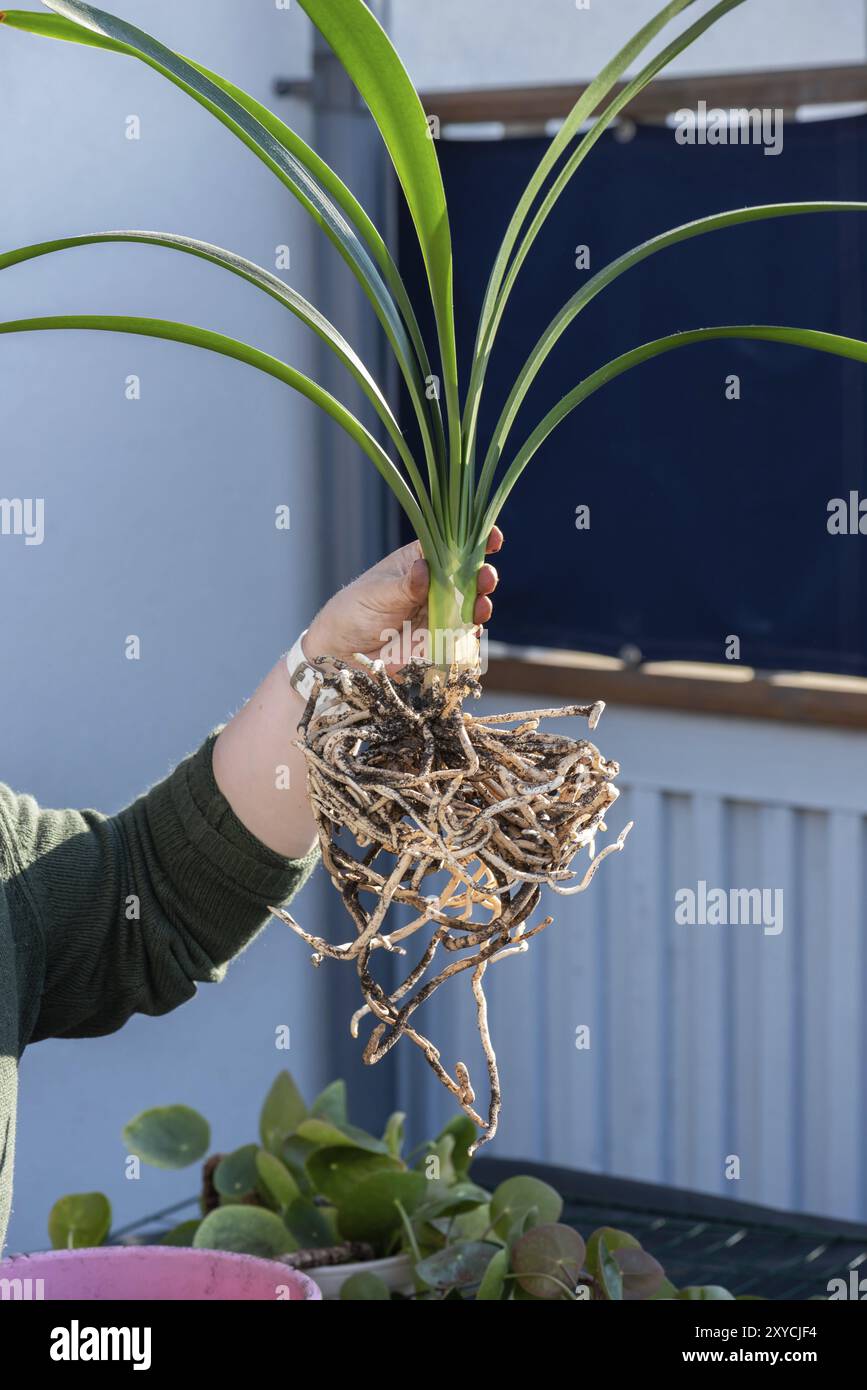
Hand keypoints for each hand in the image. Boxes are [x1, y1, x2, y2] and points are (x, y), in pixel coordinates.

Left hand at [303, 528, 502, 669]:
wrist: (341, 654)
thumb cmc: (353, 612)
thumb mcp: (376, 593)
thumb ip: (405, 585)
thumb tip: (426, 568)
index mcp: (419, 563)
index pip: (450, 546)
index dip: (473, 540)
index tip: (493, 538)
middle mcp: (435, 586)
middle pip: (469, 577)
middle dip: (483, 576)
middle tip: (485, 578)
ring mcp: (440, 614)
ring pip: (472, 606)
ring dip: (482, 605)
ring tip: (480, 606)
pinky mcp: (440, 642)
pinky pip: (464, 638)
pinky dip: (472, 635)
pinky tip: (471, 632)